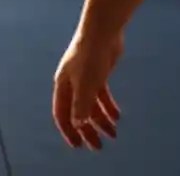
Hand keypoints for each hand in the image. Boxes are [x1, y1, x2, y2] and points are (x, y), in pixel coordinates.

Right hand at [53, 30, 123, 149]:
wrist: (102, 32)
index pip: (62, 114)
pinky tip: (117, 116)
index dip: (69, 131)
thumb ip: (82, 105)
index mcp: (63, 86)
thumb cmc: (90, 56)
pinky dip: (108, 107)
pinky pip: (102, 96)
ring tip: (113, 135)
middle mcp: (71, 84)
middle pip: (77, 112)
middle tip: (98, 147)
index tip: (79, 146)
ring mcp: (85, 79)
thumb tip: (78, 124)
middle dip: (87, 130)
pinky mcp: (98, 73)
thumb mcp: (86, 84)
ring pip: (91, 105)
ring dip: (101, 121)